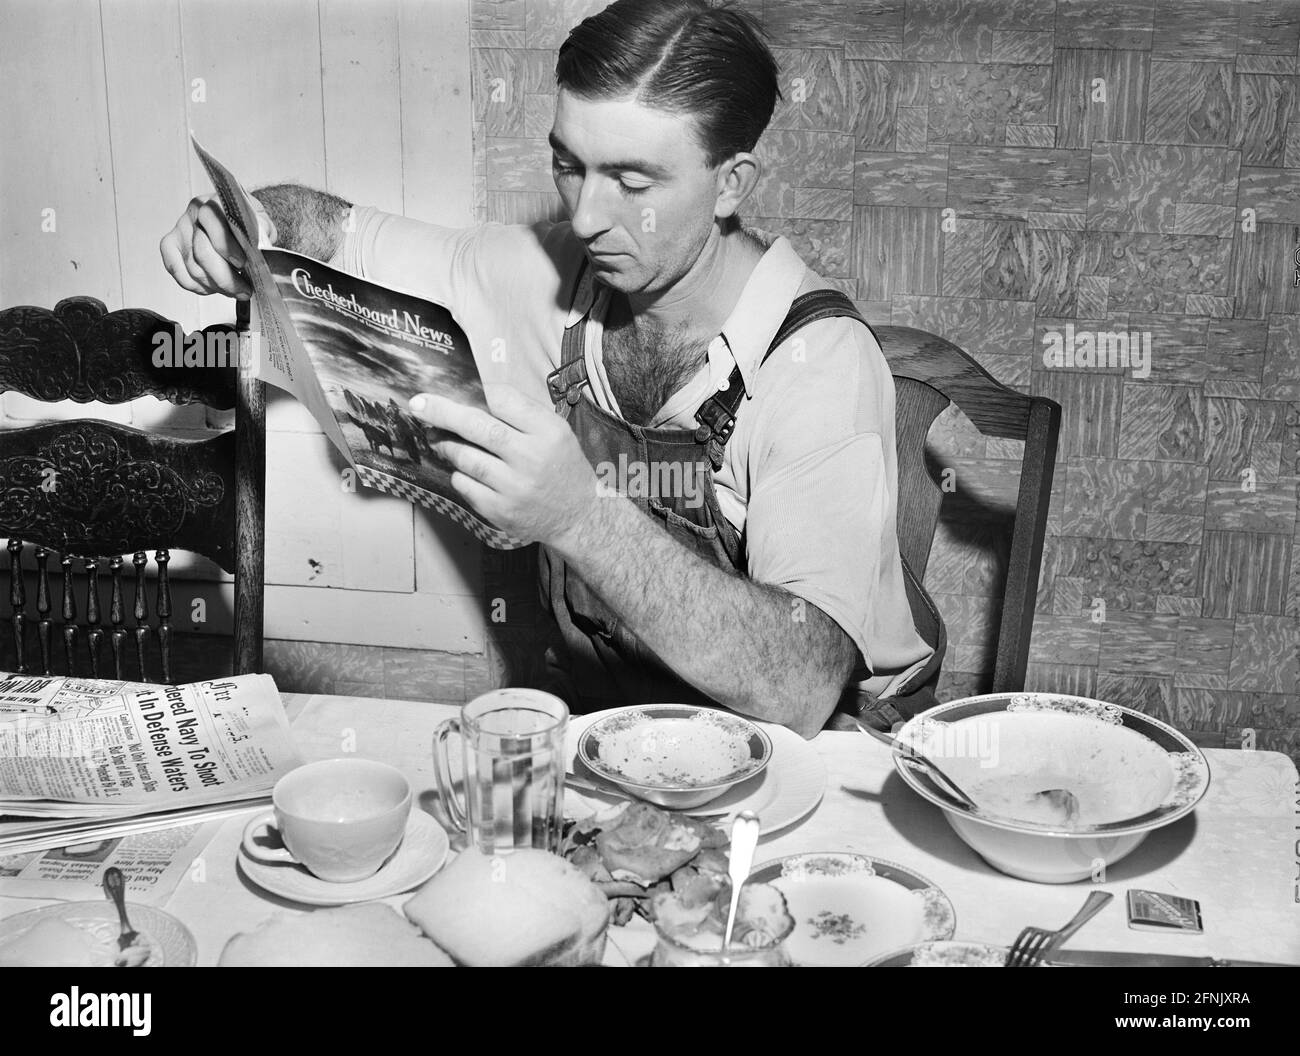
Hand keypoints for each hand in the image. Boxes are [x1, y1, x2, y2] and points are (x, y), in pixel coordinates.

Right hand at [159, 193, 275, 298]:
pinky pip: (178, 273)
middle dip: (225, 277)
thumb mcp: (260, 222)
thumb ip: (263, 231)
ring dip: (215, 285)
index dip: (226, 246)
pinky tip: (214, 288)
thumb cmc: (246, 224)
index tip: (243, 264)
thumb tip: (262, 247)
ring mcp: (180, 230)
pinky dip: (197, 286)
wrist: (235, 222)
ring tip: (234, 291)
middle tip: (243, 290)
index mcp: (215, 203)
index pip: (213, 221)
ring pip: (192, 266)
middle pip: (201, 251)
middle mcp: (194, 214)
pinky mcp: (170, 245)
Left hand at [408, 384, 603, 548]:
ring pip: (466, 458)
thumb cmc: (562, 466)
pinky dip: (459, 474)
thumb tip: (477, 393)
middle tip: (418, 403)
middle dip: (442, 412)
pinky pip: (465, 485)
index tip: (462, 390)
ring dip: (446, 445)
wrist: (578, 516)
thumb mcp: (557, 431)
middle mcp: (532, 458)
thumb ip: (523, 413)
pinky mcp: (500, 510)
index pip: (504, 400)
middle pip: (477, 427)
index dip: (480, 392)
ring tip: (437, 438)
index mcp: (548, 432)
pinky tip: (463, 469)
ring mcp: (514, 487)